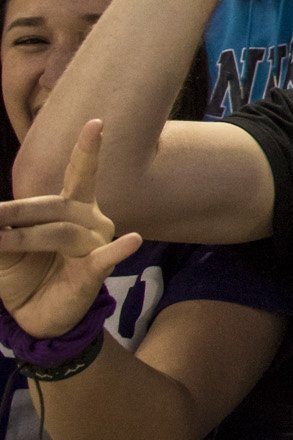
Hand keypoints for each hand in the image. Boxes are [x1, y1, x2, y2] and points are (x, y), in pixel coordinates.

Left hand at [0, 120, 141, 339]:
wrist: (33, 316)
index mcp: (72, 209)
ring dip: (26, 237)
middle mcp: (90, 221)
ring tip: (0, 242)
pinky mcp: (96, 272)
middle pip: (56, 206)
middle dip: (17, 211)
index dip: (88, 150)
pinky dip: (119, 249)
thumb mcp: (2, 245)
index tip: (96, 123)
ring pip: (62, 231)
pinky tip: (132, 240)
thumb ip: (1, 228)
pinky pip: (107, 258)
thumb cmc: (24, 272)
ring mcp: (96, 246)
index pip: (81, 174)